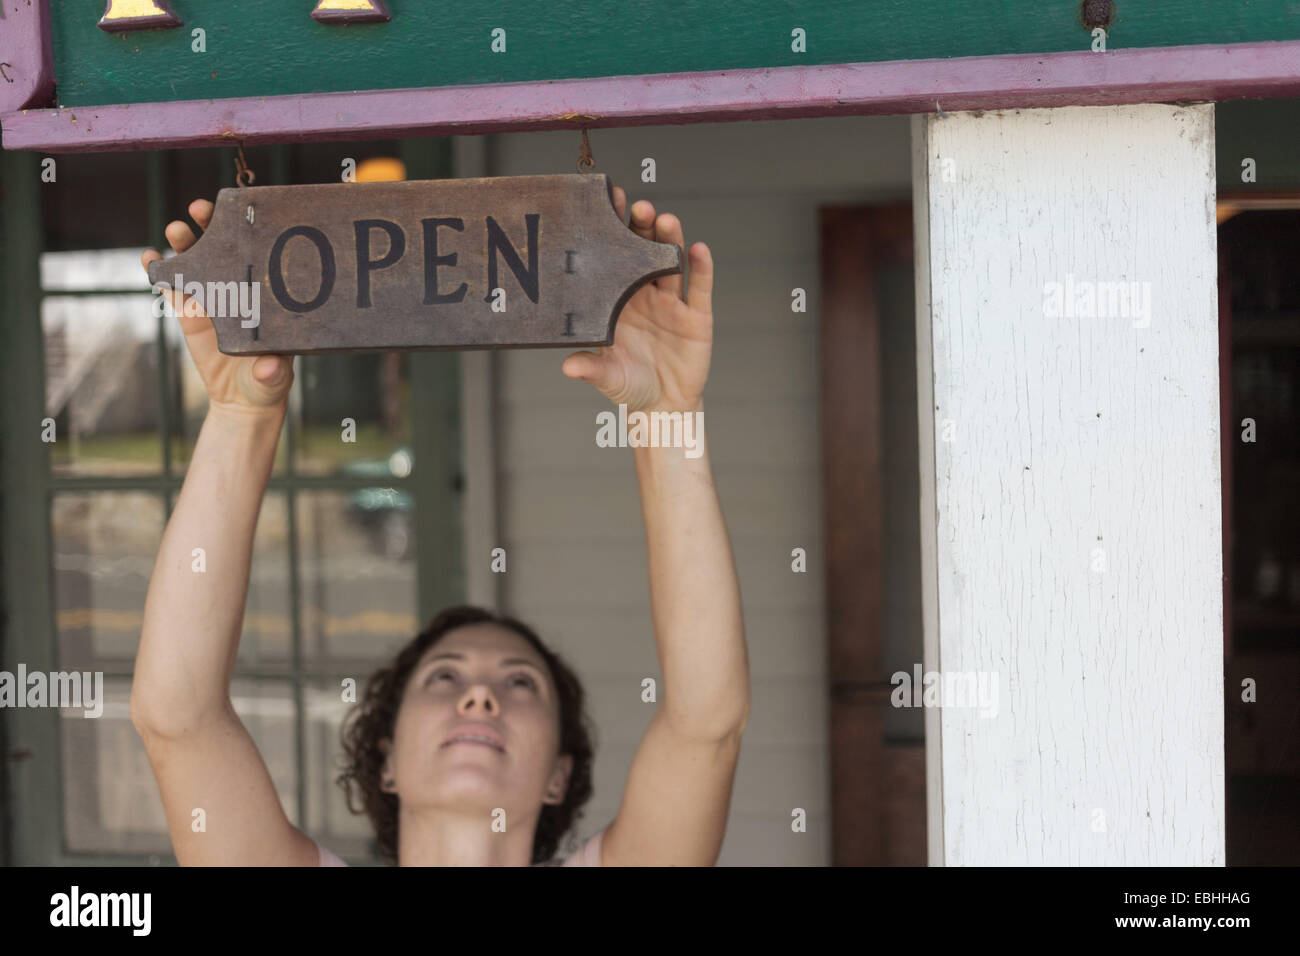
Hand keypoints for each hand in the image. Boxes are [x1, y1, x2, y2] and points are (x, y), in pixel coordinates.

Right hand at [141, 199, 292, 416]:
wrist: (242, 399)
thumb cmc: (268, 382)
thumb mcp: (274, 378)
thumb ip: (273, 372)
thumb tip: (270, 367)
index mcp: (264, 297)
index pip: (257, 257)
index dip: (247, 233)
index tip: (239, 213)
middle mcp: (239, 291)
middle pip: (223, 250)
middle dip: (211, 225)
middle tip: (200, 209)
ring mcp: (212, 298)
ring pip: (196, 262)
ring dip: (184, 242)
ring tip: (176, 229)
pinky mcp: (189, 313)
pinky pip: (171, 286)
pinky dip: (158, 269)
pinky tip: (148, 256)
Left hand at [561, 186, 712, 412]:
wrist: (663, 408)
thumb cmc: (629, 387)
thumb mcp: (607, 376)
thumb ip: (591, 367)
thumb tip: (568, 366)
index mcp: (617, 300)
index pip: (614, 257)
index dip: (613, 229)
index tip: (606, 202)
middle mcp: (645, 294)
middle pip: (644, 252)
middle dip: (642, 227)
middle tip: (638, 207)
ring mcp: (672, 302)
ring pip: (672, 263)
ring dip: (670, 239)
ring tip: (665, 220)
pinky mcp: (697, 316)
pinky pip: (699, 287)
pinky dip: (700, 268)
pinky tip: (698, 249)